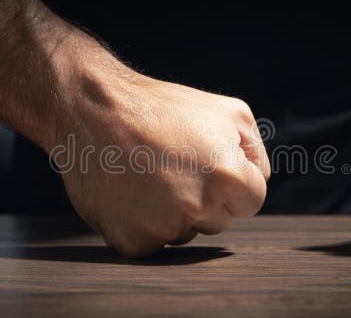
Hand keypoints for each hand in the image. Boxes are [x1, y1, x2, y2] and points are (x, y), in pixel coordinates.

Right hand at [47, 55, 269, 256]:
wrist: (93, 109)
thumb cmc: (163, 107)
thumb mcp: (229, 112)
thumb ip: (255, 153)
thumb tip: (257, 182)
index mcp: (229, 177)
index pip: (252, 202)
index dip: (232, 181)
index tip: (206, 163)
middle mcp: (199, 208)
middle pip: (219, 221)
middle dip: (204, 198)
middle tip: (173, 165)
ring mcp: (163, 228)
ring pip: (186, 233)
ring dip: (175, 213)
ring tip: (149, 175)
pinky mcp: (132, 241)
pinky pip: (152, 244)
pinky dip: (143, 224)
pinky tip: (131, 193)